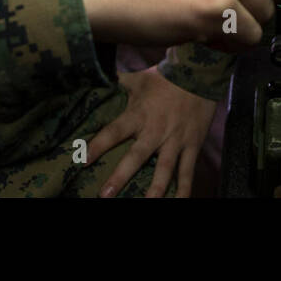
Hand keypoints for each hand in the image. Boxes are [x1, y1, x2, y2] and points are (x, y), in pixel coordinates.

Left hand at [88, 66, 216, 197]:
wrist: (199, 74)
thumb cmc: (164, 78)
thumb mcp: (138, 79)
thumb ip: (117, 82)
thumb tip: (98, 75)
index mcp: (139, 115)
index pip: (114, 131)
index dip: (98, 145)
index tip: (82, 160)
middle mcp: (156, 130)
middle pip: (136, 157)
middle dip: (120, 176)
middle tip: (105, 195)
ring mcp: (175, 140)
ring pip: (164, 169)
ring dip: (155, 190)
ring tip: (146, 205)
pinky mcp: (192, 146)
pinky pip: (188, 172)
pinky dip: (184, 190)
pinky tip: (179, 204)